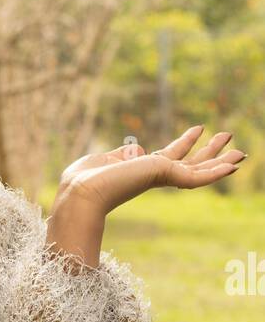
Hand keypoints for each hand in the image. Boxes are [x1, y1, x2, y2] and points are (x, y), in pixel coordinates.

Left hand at [54, 125, 246, 216]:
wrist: (81, 193)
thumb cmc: (84, 180)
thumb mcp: (105, 158)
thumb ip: (124, 153)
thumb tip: (137, 147)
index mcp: (140, 169)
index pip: (170, 156)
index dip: (186, 142)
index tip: (200, 128)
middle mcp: (153, 175)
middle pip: (189, 163)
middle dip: (210, 151)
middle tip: (228, 136)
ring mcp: (160, 177)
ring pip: (197, 172)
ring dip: (219, 162)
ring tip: (240, 153)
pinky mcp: (163, 177)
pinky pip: (195, 177)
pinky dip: (215, 173)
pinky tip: (232, 166)